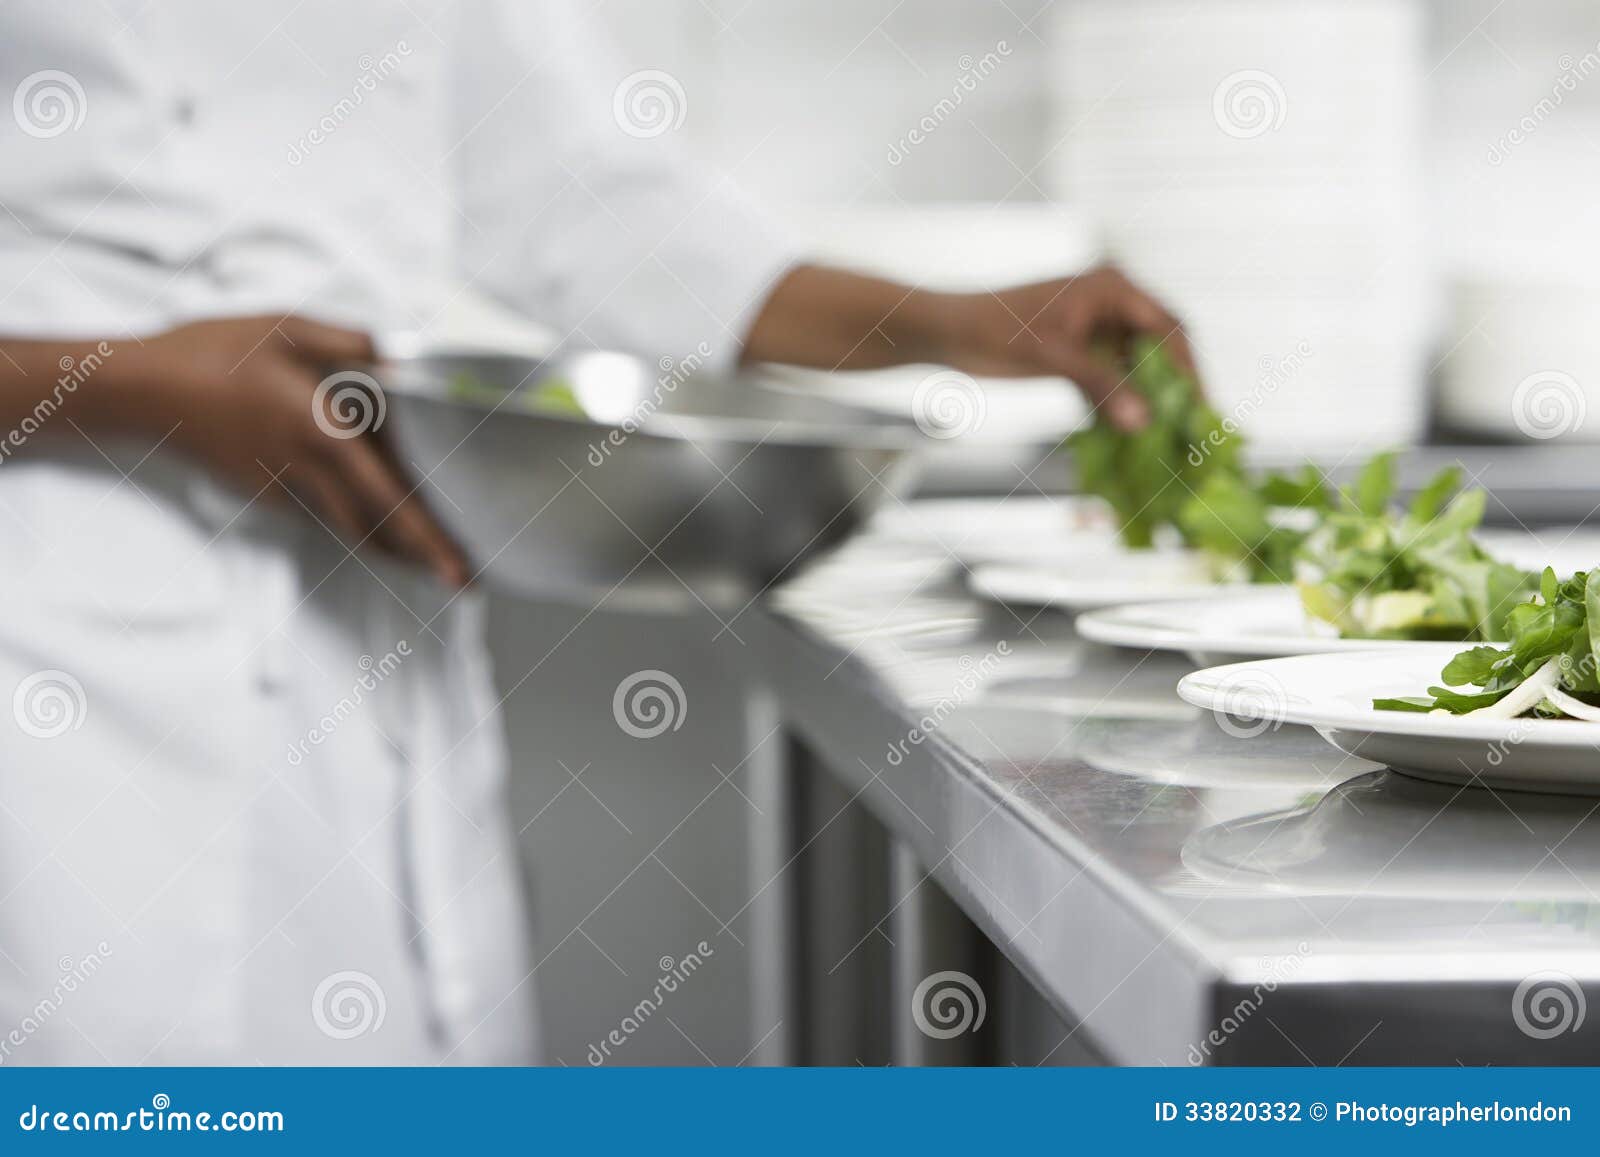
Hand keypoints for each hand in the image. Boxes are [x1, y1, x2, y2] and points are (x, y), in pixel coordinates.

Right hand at [141, 315, 469, 586]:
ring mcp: (284, 489)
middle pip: (378, 529)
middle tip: (464, 577)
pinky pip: (322, 512)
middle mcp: (308, 471)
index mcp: (323, 431)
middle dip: (423, 557)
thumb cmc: (212, 352)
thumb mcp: (287, 328)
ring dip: (394, 544)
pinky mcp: (266, 494)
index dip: (430, 540)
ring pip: (351, 527)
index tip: (461, 573)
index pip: (390, 499)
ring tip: (433, 556)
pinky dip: (355, 521)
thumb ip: (351, 343)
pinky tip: (378, 516)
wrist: (142, 390)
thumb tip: (403, 357)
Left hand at [940, 265, 1197, 430]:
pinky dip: (1118, 401)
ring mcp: (1096, 325)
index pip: (1168, 328)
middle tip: (1190, 426)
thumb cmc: (995, 331)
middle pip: (1159, 346)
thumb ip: (1100, 385)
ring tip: (1165, 435)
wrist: (949, 331)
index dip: (1188, 368)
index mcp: (1113, 287)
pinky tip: (1127, 432)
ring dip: (1147, 397)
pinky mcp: (1080, 348)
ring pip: (1136, 364)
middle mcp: (1112, 301)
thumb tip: (1144, 420)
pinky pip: (1111, 376)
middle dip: (1173, 385)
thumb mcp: (1054, 358)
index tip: (1199, 406)